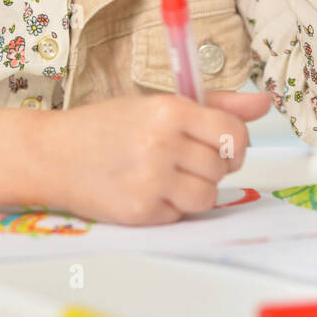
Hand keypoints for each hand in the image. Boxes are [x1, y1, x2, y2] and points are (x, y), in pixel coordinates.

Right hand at [40, 89, 272, 224]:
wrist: (53, 154)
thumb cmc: (105, 127)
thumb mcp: (158, 103)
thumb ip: (216, 105)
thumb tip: (264, 102)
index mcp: (170, 110)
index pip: (234, 133)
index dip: (236, 142)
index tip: (223, 144)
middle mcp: (162, 144)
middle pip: (223, 166)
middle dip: (212, 165)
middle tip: (185, 158)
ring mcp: (151, 180)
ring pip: (208, 195)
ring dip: (196, 189)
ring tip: (168, 176)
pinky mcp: (141, 211)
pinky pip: (181, 215)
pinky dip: (171, 206)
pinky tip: (148, 190)